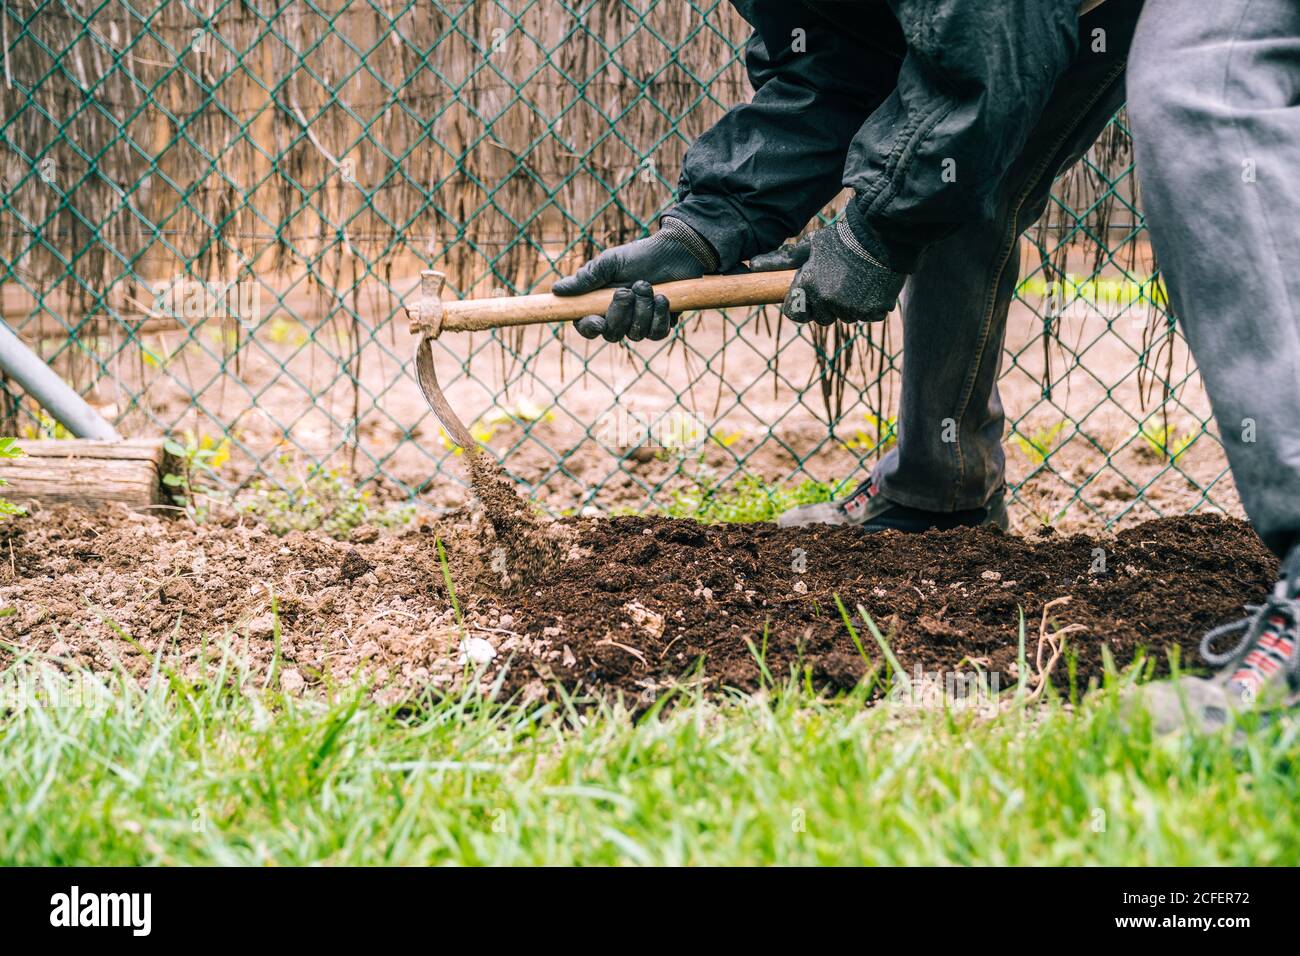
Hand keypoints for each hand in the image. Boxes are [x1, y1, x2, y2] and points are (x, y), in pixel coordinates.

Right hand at [552, 217, 717, 341]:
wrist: (673, 252)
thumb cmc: (638, 256)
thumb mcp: (608, 263)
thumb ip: (585, 279)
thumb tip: (556, 290)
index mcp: (600, 304)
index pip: (587, 327)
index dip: (590, 328)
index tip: (597, 320)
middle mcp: (618, 318)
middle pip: (612, 335)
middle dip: (620, 313)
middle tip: (628, 289)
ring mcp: (639, 323)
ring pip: (635, 334)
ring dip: (642, 309)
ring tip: (648, 285)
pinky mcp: (660, 324)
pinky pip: (657, 334)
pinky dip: (659, 316)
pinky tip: (662, 298)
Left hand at [773, 218, 905, 325]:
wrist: (883, 233)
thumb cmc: (842, 237)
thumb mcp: (810, 245)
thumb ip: (782, 260)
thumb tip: (752, 265)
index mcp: (809, 286)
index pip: (795, 313)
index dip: (801, 304)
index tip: (810, 294)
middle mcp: (828, 301)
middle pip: (822, 318)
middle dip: (826, 305)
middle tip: (838, 282)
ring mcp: (853, 308)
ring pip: (846, 317)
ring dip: (849, 306)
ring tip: (856, 280)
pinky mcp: (874, 311)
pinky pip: (868, 316)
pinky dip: (870, 305)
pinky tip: (871, 284)